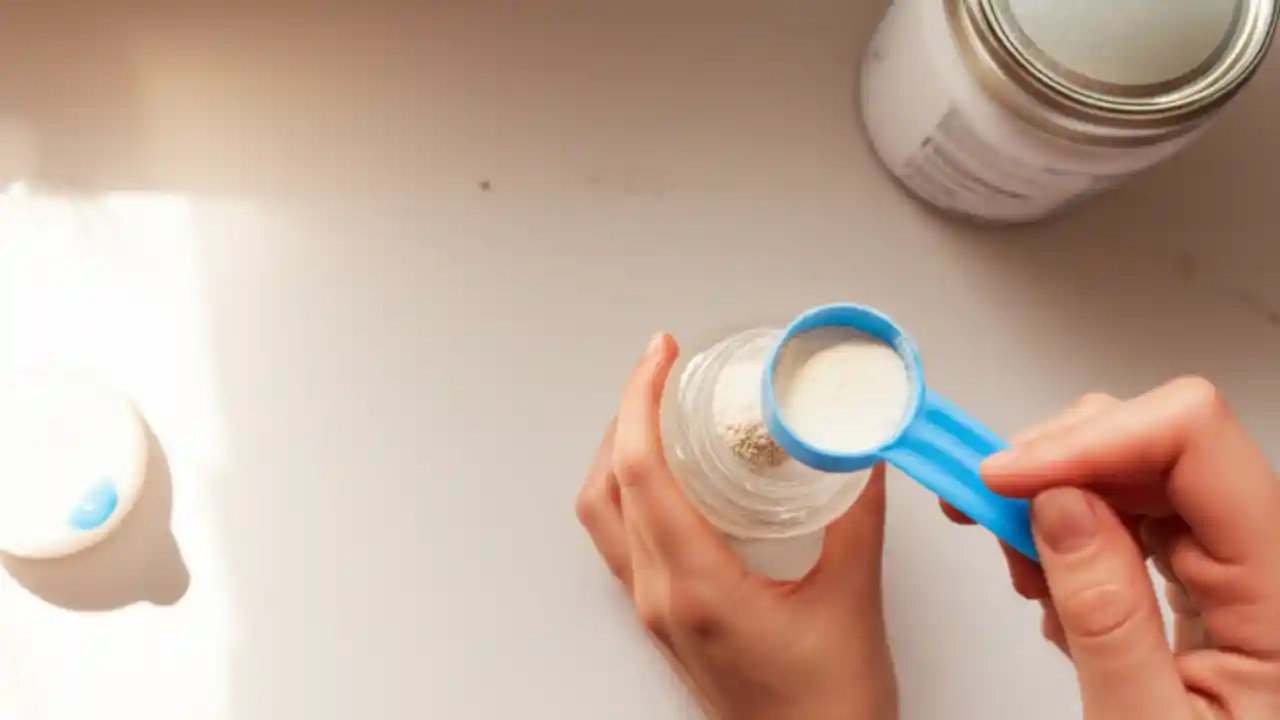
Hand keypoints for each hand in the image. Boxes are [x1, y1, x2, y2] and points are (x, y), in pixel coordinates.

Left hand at [576, 334, 897, 719]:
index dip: (641, 400)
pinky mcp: (666, 620)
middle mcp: (659, 598)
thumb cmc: (826, 713)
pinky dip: (635, 492)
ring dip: (623, 453)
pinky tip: (676, 476)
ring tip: (662, 412)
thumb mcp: (854, 600)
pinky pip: (625, 540)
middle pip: (610, 484)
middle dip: (628, 414)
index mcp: (695, 587)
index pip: (641, 471)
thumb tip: (857, 450)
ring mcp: (654, 612)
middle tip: (664, 371)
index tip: (661, 355)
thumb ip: (856, 516)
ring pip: (607, 514)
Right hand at [950, 378, 1279, 718]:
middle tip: (982, 510)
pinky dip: (1067, 528)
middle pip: (1160, 439)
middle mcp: (1268, 558)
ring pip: (1137, 467)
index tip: (1003, 477)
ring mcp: (1238, 564)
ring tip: (1018, 566)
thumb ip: (1106, 618)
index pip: (1194, 440)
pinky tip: (1046, 582)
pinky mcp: (1205, 576)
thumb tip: (1057, 504)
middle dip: (1059, 462)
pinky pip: (1130, 513)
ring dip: (1055, 496)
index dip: (1091, 437)